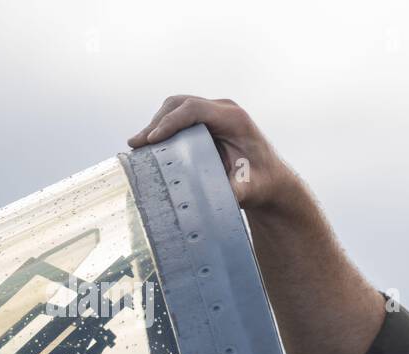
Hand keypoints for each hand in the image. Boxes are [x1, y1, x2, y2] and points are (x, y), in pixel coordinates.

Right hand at [128, 96, 293, 210]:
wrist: (272, 180)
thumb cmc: (263, 184)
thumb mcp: (249, 190)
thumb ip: (233, 190)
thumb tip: (208, 195)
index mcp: (234, 119)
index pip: (194, 109)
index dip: (170, 122)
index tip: (152, 139)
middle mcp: (224, 110)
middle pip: (181, 104)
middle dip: (156, 122)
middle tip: (137, 144)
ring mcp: (215, 113)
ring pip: (177, 107)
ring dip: (157, 124)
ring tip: (138, 144)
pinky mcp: (208, 121)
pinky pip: (181, 117)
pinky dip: (164, 127)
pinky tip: (150, 144)